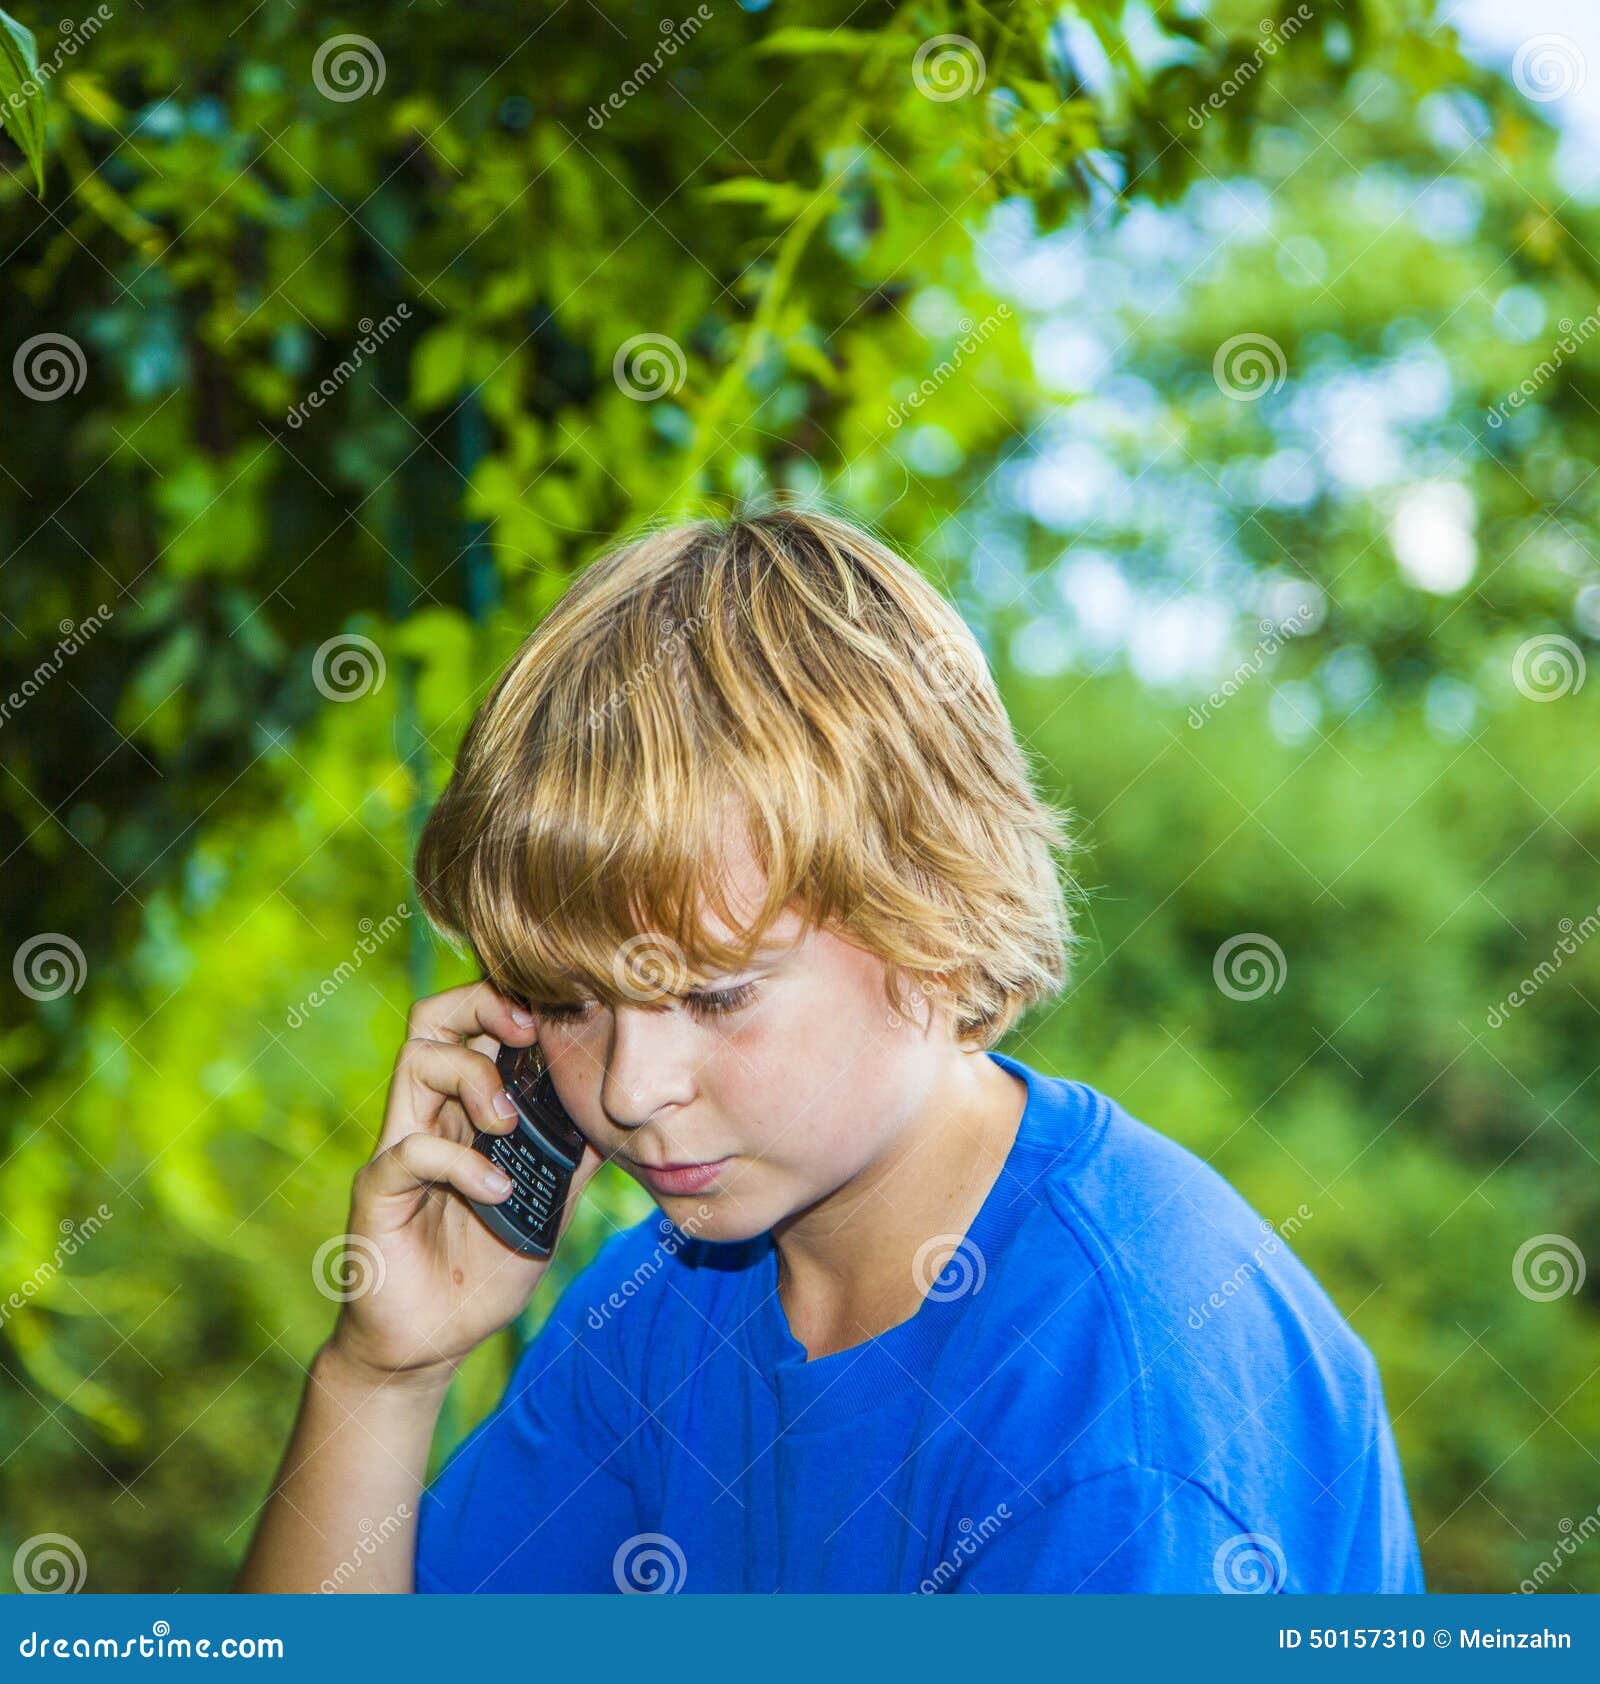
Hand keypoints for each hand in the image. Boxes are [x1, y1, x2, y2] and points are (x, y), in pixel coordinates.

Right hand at [323, 982, 605, 1382]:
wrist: (430, 1339)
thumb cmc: (483, 1264)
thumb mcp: (547, 1202)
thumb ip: (574, 1156)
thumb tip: (624, 1117)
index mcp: (465, 1108)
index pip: (474, 1022)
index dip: (508, 999)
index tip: (557, 1012)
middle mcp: (428, 1114)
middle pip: (433, 1018)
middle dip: (480, 1006)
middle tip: (525, 1034)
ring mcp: (399, 1147)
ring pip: (416, 1063)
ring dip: (473, 1079)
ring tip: (508, 1125)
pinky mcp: (378, 1191)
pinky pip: (409, 1151)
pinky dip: (461, 1163)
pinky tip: (497, 1192)